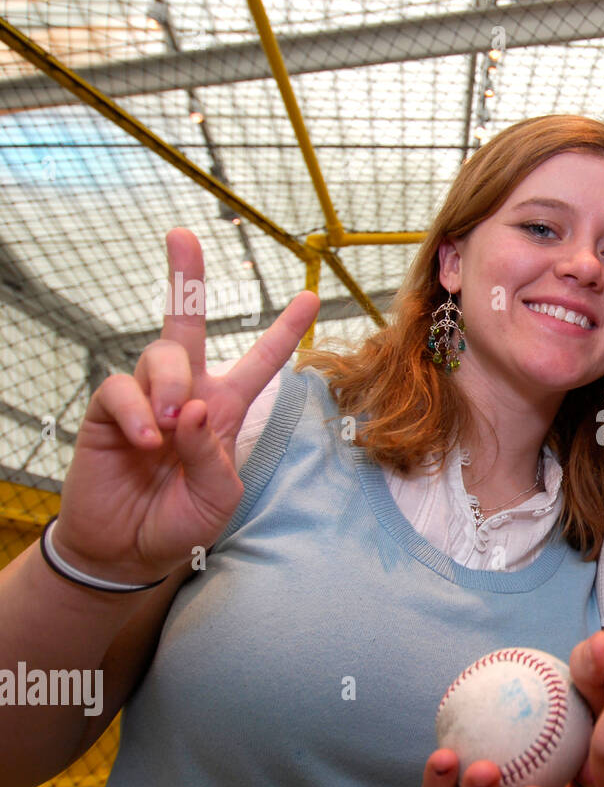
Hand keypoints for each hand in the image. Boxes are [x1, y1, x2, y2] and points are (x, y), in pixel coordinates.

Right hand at [54, 229, 318, 582]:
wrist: (130, 551)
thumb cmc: (182, 521)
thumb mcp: (217, 495)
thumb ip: (211, 453)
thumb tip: (193, 409)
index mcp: (225, 408)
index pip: (260, 362)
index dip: (285, 331)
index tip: (310, 296)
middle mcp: (188, 394)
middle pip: (188, 321)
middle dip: (185, 275)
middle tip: (183, 235)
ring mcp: (147, 399)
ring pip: (162, 355)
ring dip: (171, 385)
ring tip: (172, 426)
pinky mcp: (109, 413)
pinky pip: (121, 389)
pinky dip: (138, 410)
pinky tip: (148, 440)